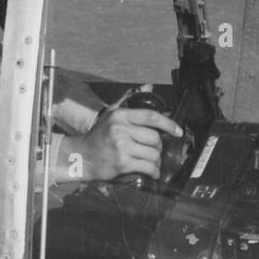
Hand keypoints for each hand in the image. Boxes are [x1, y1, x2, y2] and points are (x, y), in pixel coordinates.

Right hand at [65, 102, 183, 182]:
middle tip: (155, 150)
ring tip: (153, 162)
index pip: (150, 116)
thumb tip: (149, 86)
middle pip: (154, 138)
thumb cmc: (98, 137)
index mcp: (120, 116)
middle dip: (159, 146)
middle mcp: (120, 130)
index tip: (178, 131)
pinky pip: (147, 167)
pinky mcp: (122, 163)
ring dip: (157, 161)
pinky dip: (153, 171)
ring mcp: (121, 147)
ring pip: (153, 154)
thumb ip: (129, 101)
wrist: (81, 157)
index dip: (168, 124)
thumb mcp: (110, 115)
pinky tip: (152, 172)